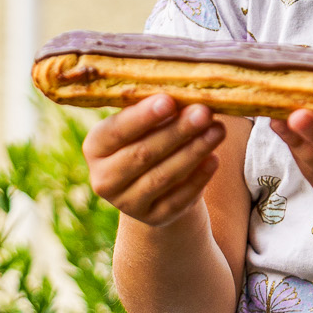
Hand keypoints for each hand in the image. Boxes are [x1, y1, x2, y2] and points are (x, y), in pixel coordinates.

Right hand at [84, 95, 225, 226]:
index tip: (169, 100)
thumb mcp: (144, 123)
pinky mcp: (154, 218)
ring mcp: (127, 203)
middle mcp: (104, 179)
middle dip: (177, 132)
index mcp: (95, 147)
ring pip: (162, 177)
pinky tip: (214, 159)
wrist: (153, 182)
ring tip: (217, 131)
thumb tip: (184, 94)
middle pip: (142, 154)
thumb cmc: (149, 137)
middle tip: (204, 112)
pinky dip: (198, 179)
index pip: (116, 131)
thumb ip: (157, 110)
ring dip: (193, 152)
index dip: (143, 116)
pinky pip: (178, 199)